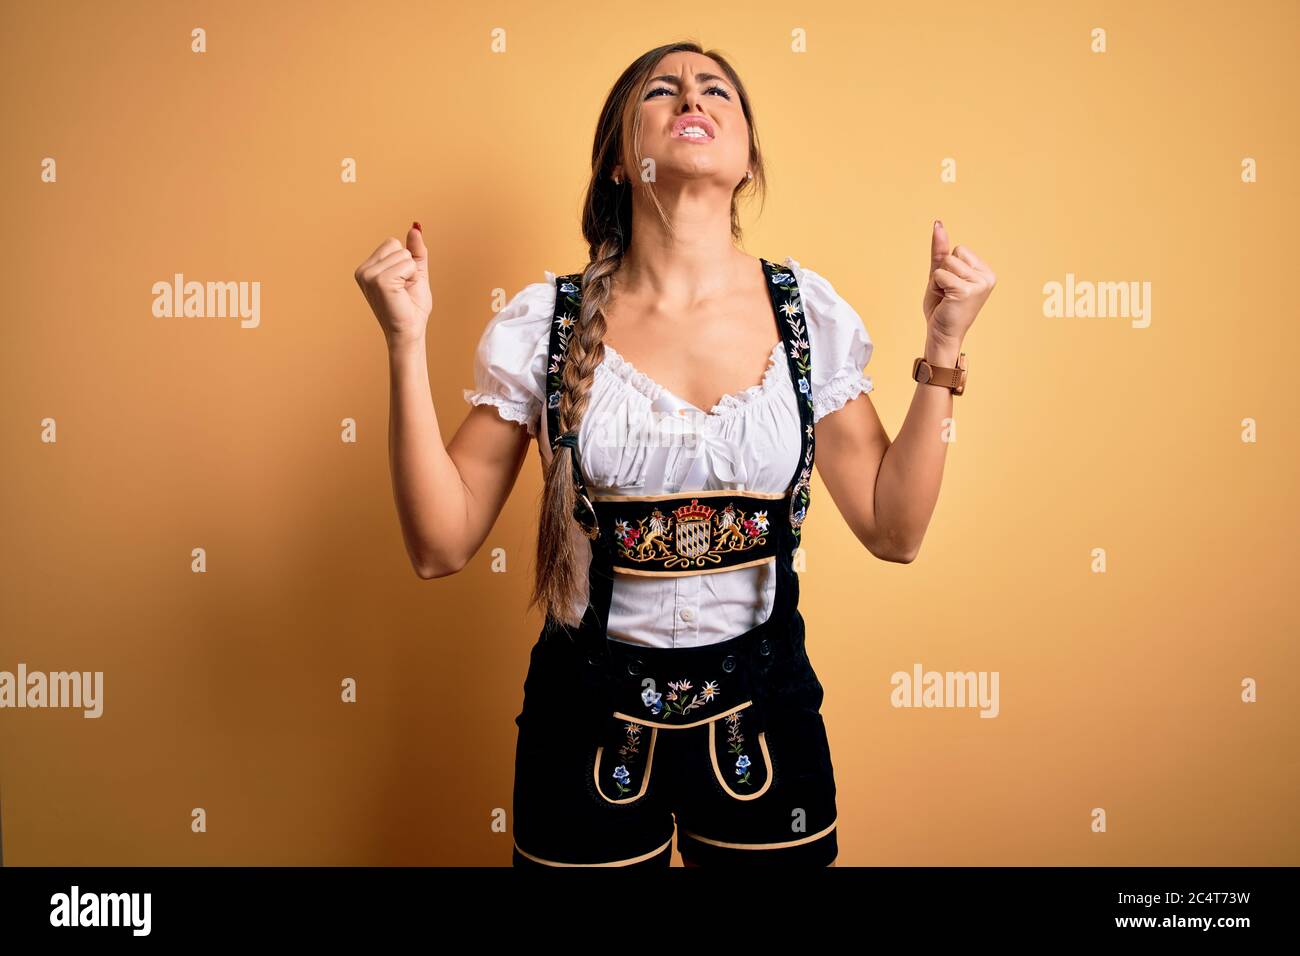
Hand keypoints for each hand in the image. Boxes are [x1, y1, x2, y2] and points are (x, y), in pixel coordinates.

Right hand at [354, 222, 431, 346]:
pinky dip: (411, 278)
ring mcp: (369, 275)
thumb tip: (415, 227)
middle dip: (408, 266)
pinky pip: (407, 265)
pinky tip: (402, 293)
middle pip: (397, 245)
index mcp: (366, 268)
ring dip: (411, 273)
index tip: (402, 282)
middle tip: (403, 288)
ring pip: (403, 254)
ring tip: (402, 292)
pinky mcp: (379, 281)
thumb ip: (415, 250)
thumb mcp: (415, 272)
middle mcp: (363, 270)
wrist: (409, 331)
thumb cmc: (411, 307)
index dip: (405, 261)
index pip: (392, 243)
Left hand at [922, 220, 995, 345]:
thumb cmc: (942, 307)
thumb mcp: (941, 274)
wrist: (941, 334)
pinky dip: (936, 286)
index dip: (947, 267)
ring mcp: (979, 284)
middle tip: (947, 294)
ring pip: (946, 264)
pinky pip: (940, 275)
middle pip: (953, 254)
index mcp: (986, 271)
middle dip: (943, 272)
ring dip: (939, 280)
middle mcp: (987, 277)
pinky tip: (945, 301)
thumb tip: (938, 223)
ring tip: (946, 297)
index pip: (959, 249)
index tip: (952, 287)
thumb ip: (941, 250)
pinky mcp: (966, 291)